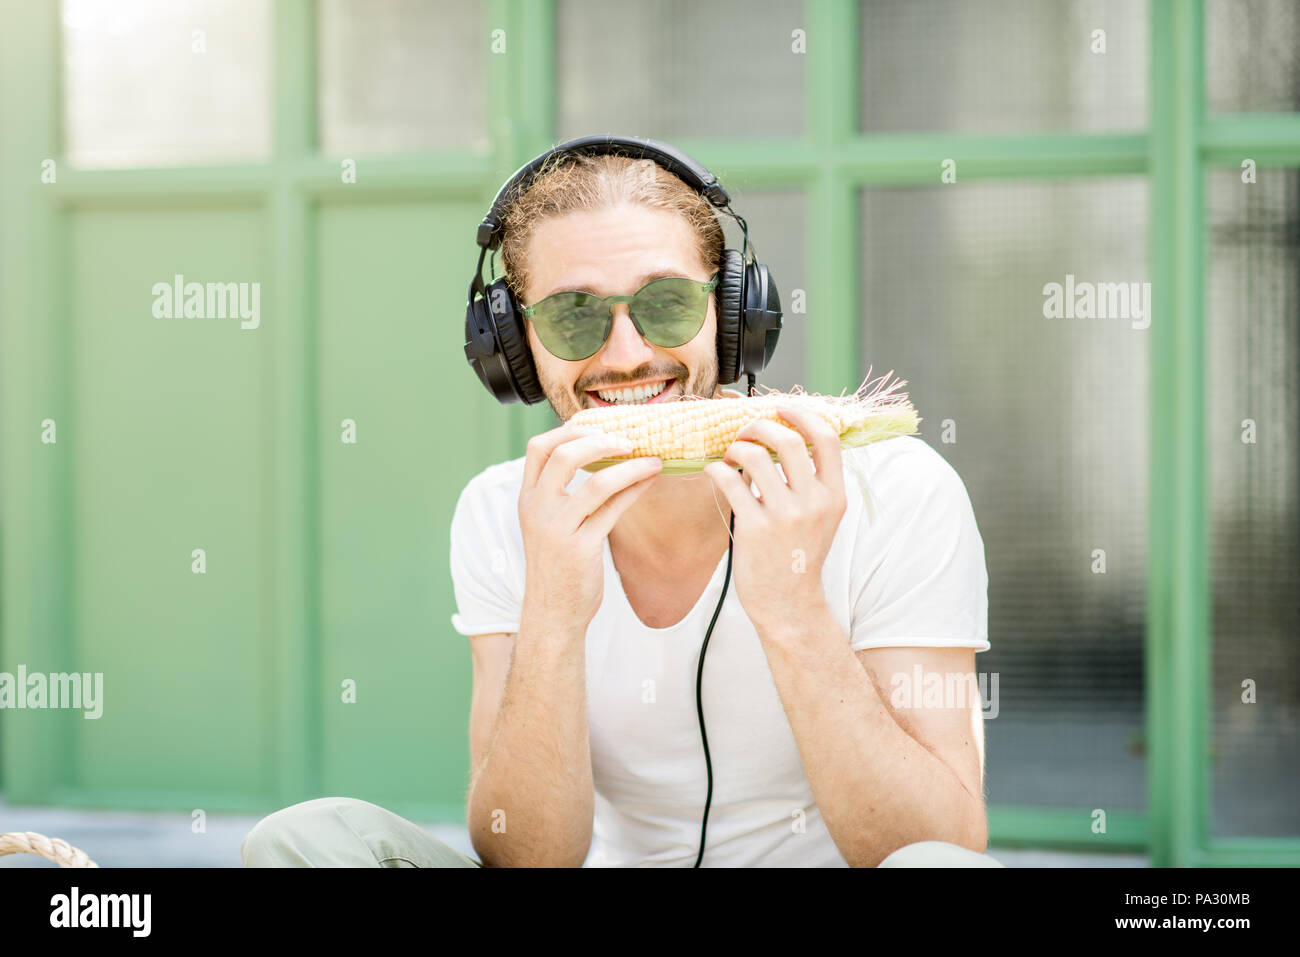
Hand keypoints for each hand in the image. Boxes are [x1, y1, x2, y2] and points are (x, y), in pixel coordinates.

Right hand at [518, 423, 662, 627]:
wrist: (552, 613)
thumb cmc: (557, 566)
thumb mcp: (549, 524)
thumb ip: (562, 494)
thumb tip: (599, 455)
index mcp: (527, 499)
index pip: (538, 448)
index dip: (568, 430)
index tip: (596, 425)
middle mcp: (537, 510)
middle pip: (563, 455)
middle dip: (600, 440)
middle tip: (627, 440)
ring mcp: (558, 529)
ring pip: (596, 483)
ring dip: (629, 466)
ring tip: (652, 459)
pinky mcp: (581, 549)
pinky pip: (613, 509)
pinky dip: (635, 488)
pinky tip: (650, 480)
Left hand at [702, 406, 845, 632]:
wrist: (788, 604)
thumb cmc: (798, 556)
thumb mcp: (822, 518)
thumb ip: (812, 483)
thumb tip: (787, 438)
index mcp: (834, 496)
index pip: (828, 439)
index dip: (803, 416)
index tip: (782, 410)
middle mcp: (813, 503)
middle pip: (787, 440)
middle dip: (759, 427)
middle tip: (746, 434)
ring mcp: (784, 516)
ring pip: (755, 456)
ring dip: (735, 448)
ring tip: (729, 458)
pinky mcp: (754, 528)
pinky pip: (730, 481)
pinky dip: (716, 469)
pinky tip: (714, 473)